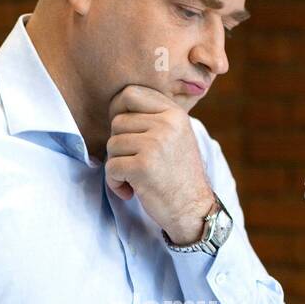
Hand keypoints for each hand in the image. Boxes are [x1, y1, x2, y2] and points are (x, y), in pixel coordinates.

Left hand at [105, 84, 214, 243]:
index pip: (130, 93)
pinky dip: (115, 183)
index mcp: (174, 113)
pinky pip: (111, 167)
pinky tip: (131, 191)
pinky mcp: (143, 166)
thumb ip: (154, 116)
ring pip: (112, 145)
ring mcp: (155, 144)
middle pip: (117, 121)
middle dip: (119, 144)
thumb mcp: (176, 135)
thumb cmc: (178, 174)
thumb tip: (117, 101)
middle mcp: (167, 124)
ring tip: (135, 178)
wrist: (193, 210)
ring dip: (117, 165)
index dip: (117, 110)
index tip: (123, 132)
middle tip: (134, 161)